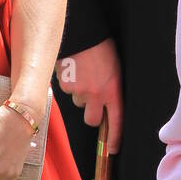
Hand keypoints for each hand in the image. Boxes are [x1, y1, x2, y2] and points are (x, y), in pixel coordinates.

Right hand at [56, 37, 123, 153]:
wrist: (82, 31)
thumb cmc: (102, 48)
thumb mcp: (116, 70)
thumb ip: (112, 90)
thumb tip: (108, 105)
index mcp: (113, 91)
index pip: (116, 122)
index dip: (115, 138)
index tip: (113, 149)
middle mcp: (96, 95)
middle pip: (92, 120)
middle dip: (92, 114)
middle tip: (93, 100)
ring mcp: (78, 91)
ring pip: (79, 103)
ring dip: (81, 95)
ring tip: (84, 75)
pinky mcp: (64, 85)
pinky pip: (67, 92)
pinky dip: (70, 84)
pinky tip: (74, 70)